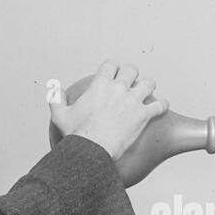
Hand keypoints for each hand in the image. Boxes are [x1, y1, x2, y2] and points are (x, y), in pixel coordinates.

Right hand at [49, 60, 168, 161]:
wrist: (93, 149)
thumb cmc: (77, 134)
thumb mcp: (60, 114)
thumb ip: (56, 97)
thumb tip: (53, 86)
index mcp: (100, 84)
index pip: (111, 64)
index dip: (113, 67)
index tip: (114, 73)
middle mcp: (119, 88)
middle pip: (132, 70)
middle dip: (132, 74)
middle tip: (131, 83)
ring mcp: (133, 100)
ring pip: (149, 83)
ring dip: (148, 86)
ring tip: (147, 91)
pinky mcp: (144, 115)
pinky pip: (160, 105)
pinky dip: (162, 105)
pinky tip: (162, 107)